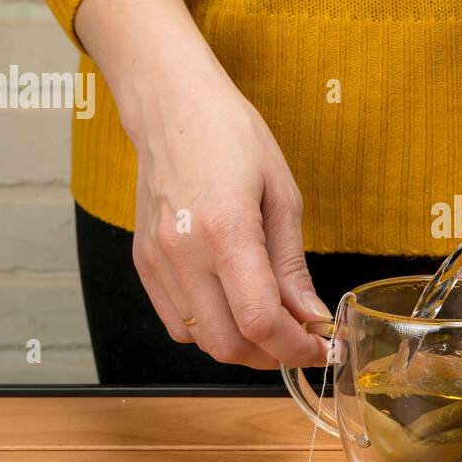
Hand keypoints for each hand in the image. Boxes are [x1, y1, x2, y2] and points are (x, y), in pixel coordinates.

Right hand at [76, 0, 330, 369]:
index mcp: (227, 232)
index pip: (260, 321)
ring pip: (199, 340)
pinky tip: (232, 306)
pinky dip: (209, 328)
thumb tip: (310, 315)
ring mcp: (158, 261)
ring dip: (240, 345)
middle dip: (270, 356)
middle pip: (227, 344)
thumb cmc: (230, 136)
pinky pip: (176, 321)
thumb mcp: (282, 195)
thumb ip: (293, 265)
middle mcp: (185, 253)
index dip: (295, 349)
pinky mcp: (143, 262)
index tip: (318, 350)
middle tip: (298, 342)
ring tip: (268, 323)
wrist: (171, 105)